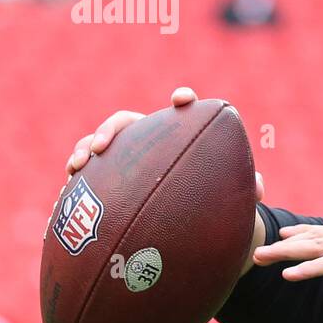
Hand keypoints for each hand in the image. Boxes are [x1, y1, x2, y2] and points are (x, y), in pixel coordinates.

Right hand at [62, 86, 266, 275]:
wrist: (185, 222)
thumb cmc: (210, 201)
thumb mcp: (230, 198)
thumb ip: (246, 189)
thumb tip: (259, 188)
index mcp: (177, 137)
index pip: (179, 112)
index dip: (182, 100)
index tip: (183, 99)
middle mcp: (146, 142)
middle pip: (123, 123)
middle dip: (110, 129)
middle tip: (101, 146)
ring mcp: (122, 160)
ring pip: (96, 145)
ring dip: (82, 150)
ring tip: (76, 166)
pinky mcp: (105, 182)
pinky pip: (84, 177)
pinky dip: (73, 182)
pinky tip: (63, 198)